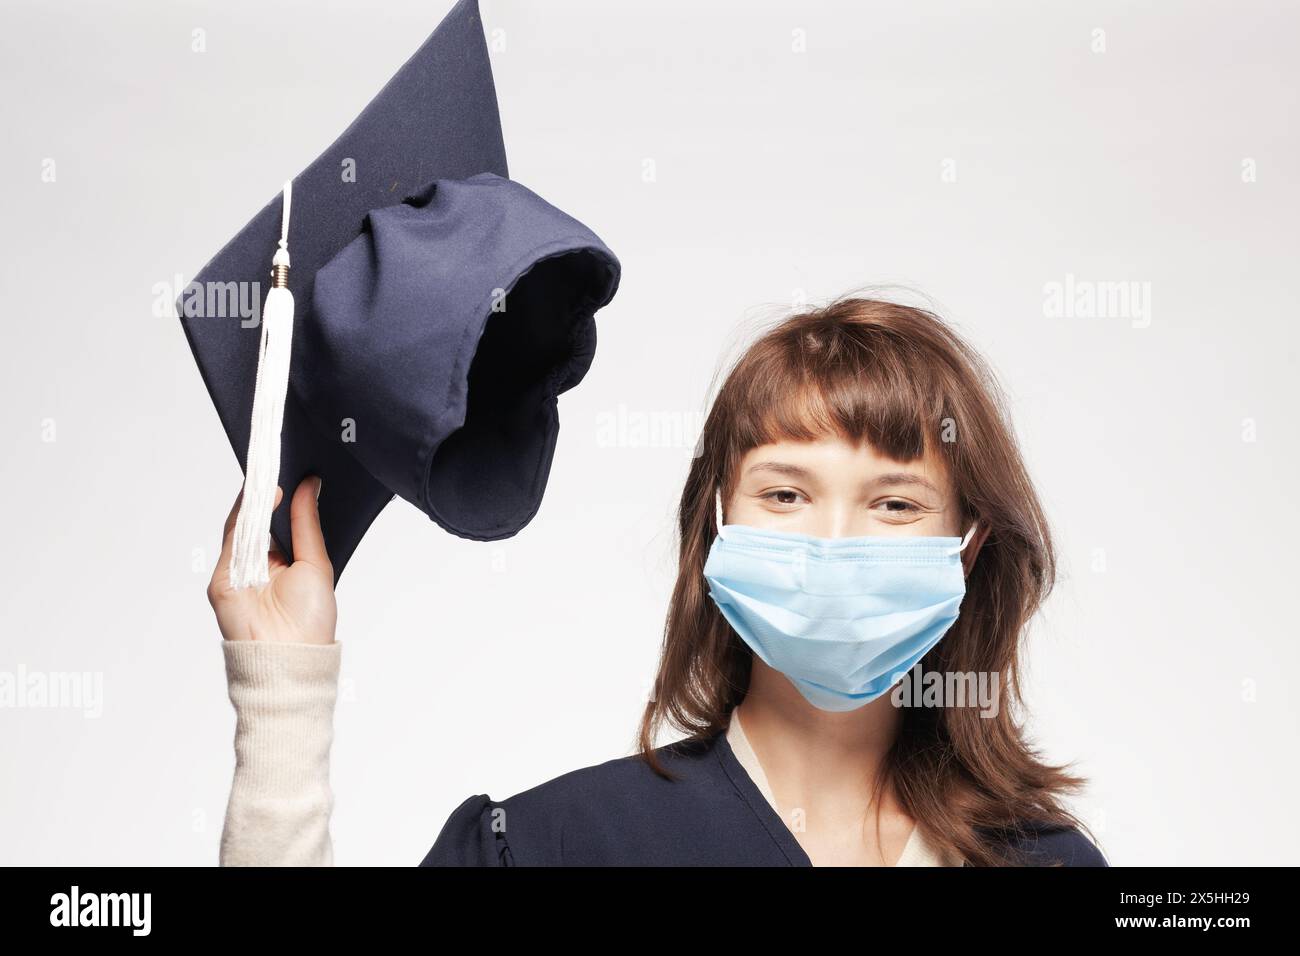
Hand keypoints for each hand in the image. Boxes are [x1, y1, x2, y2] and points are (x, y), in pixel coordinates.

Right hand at [208, 476, 336, 643]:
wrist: (291, 657)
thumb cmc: (309, 621)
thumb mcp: (316, 563)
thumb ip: (307, 523)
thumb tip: (309, 485)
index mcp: (283, 563)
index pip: (278, 523)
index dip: (283, 497)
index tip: (293, 467)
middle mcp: (260, 566)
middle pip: (259, 522)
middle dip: (269, 494)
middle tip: (280, 460)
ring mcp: (239, 572)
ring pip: (244, 527)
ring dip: (257, 499)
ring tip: (273, 470)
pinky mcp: (223, 579)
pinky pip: (232, 541)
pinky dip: (244, 516)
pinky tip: (260, 495)